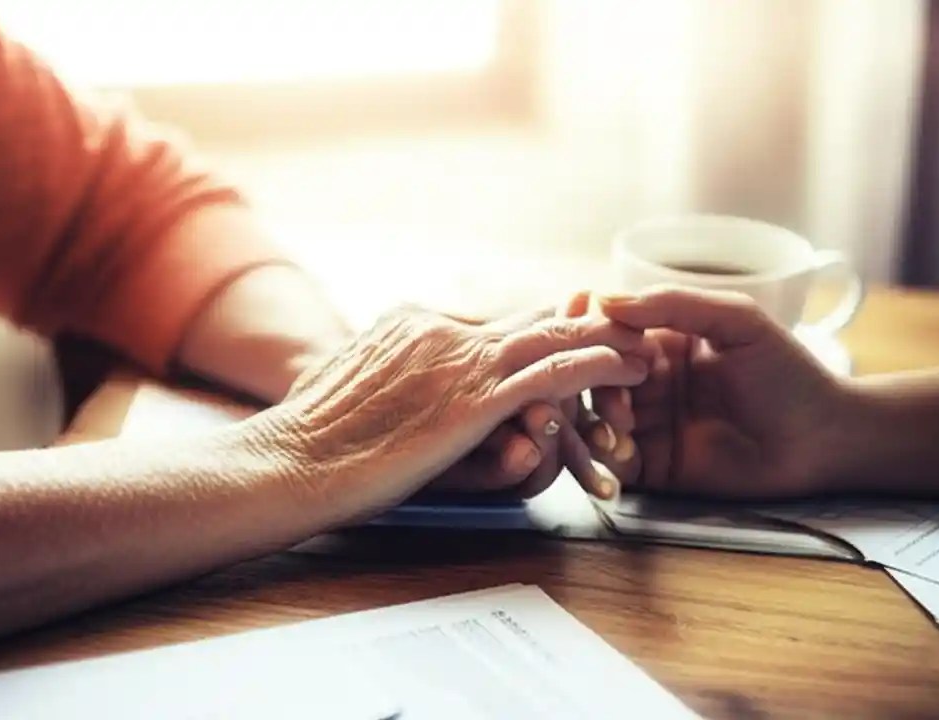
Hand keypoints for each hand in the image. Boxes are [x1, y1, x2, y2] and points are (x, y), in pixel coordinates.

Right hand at [277, 304, 649, 515]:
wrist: (290, 461)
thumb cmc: (311, 442)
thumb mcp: (352, 388)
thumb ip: (390, 374)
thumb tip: (406, 388)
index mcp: (410, 323)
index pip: (491, 323)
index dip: (536, 328)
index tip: (572, 330)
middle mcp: (440, 330)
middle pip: (528, 321)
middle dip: (581, 325)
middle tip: (628, 326)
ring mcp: (458, 360)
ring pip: (550, 339)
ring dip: (606, 340)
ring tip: (648, 344)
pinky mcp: (472, 399)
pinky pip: (551, 372)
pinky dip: (597, 365)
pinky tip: (629, 367)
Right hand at [591, 286, 846, 497]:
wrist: (825, 440)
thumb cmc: (790, 374)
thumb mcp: (737, 322)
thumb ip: (675, 303)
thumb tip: (604, 297)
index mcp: (665, 341)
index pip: (610, 332)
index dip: (596, 337)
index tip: (598, 343)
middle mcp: (651, 381)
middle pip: (595, 377)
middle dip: (595, 384)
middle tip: (616, 395)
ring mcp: (651, 425)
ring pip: (596, 419)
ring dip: (596, 420)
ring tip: (620, 427)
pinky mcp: (655, 467)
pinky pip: (613, 462)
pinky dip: (606, 457)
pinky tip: (623, 452)